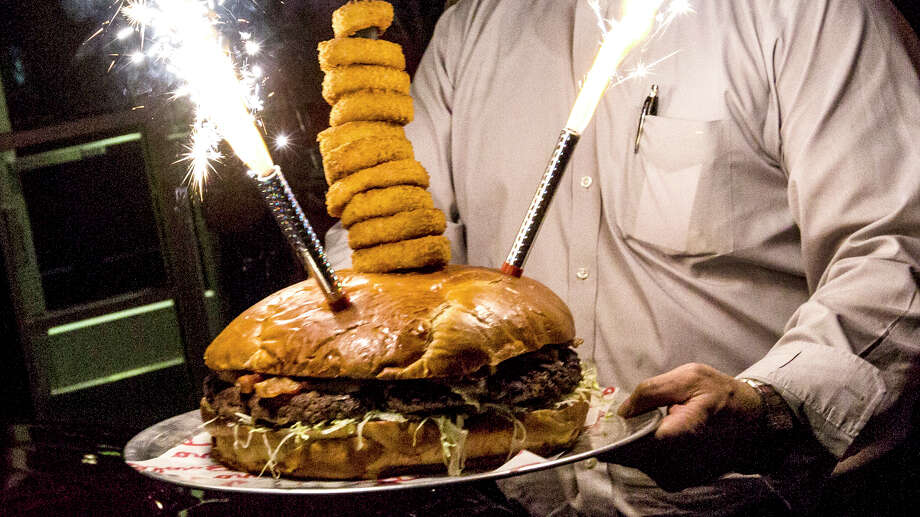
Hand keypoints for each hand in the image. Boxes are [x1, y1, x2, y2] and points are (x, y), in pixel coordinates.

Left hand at [600, 363, 766, 490]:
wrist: (752, 422)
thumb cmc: (720, 395)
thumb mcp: (689, 377)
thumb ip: (651, 391)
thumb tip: (623, 411)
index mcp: (682, 433)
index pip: (635, 444)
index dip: (613, 436)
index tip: (598, 428)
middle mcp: (679, 462)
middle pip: (631, 455)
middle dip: (619, 438)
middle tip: (616, 421)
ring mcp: (678, 476)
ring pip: (637, 462)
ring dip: (631, 445)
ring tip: (639, 425)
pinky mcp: (678, 481)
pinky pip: (648, 467)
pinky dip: (642, 452)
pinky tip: (651, 435)